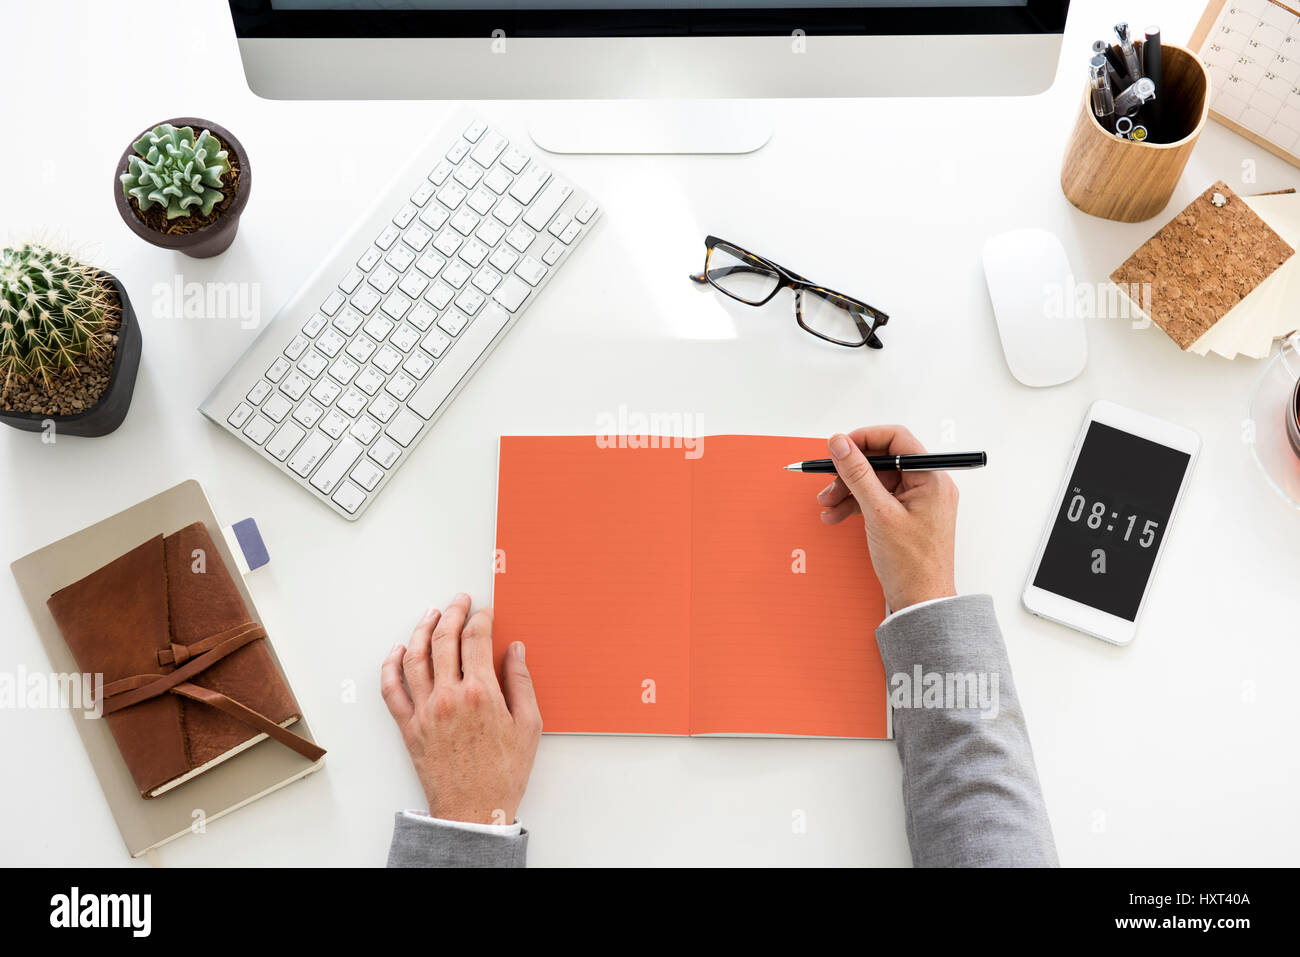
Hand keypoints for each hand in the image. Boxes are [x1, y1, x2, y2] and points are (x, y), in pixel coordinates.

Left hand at [381, 594, 541, 825]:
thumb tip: (515, 651)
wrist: (473, 810)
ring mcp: (425, 710)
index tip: (484, 612)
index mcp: (481, 693)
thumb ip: (521, 682)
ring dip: (422, 629)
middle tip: (459, 601)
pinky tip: (397, 651)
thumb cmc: (503, 773)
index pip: (476, 639)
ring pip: (416, 657)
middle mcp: (449, 696)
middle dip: (453, 613)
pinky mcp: (409, 726)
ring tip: (430, 615)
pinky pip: (392, 689)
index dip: (480, 618)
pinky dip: (391, 665)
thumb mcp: (529, 725)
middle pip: (445, 639)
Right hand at [817, 425, 958, 611]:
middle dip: (850, 471)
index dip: (864, 439)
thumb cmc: (911, 564)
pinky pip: (878, 499)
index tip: (839, 448)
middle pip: (883, 461)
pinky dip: (856, 505)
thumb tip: (839, 443)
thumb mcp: (878, 513)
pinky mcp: (907, 516)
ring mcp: (918, 501)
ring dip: (848, 490)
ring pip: (876, 481)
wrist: (921, 603)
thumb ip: (857, 473)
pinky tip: (837, 516)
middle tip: (827, 483)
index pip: (897, 439)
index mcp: (931, 478)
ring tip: (827, 505)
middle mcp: (928, 484)